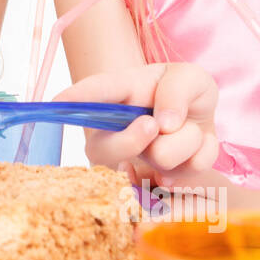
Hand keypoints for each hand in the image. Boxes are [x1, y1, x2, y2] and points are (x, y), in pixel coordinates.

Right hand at [54, 62, 218, 172]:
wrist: (202, 120)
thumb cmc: (184, 94)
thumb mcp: (190, 76)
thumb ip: (178, 89)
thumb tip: (163, 123)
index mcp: (120, 93)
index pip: (94, 94)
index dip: (74, 99)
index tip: (57, 103)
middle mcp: (114, 130)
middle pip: (105, 148)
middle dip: (133, 140)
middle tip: (153, 125)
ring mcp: (133, 160)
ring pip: (161, 156)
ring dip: (189, 138)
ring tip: (186, 127)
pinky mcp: (159, 183)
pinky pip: (187, 172)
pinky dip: (203, 153)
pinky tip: (193, 146)